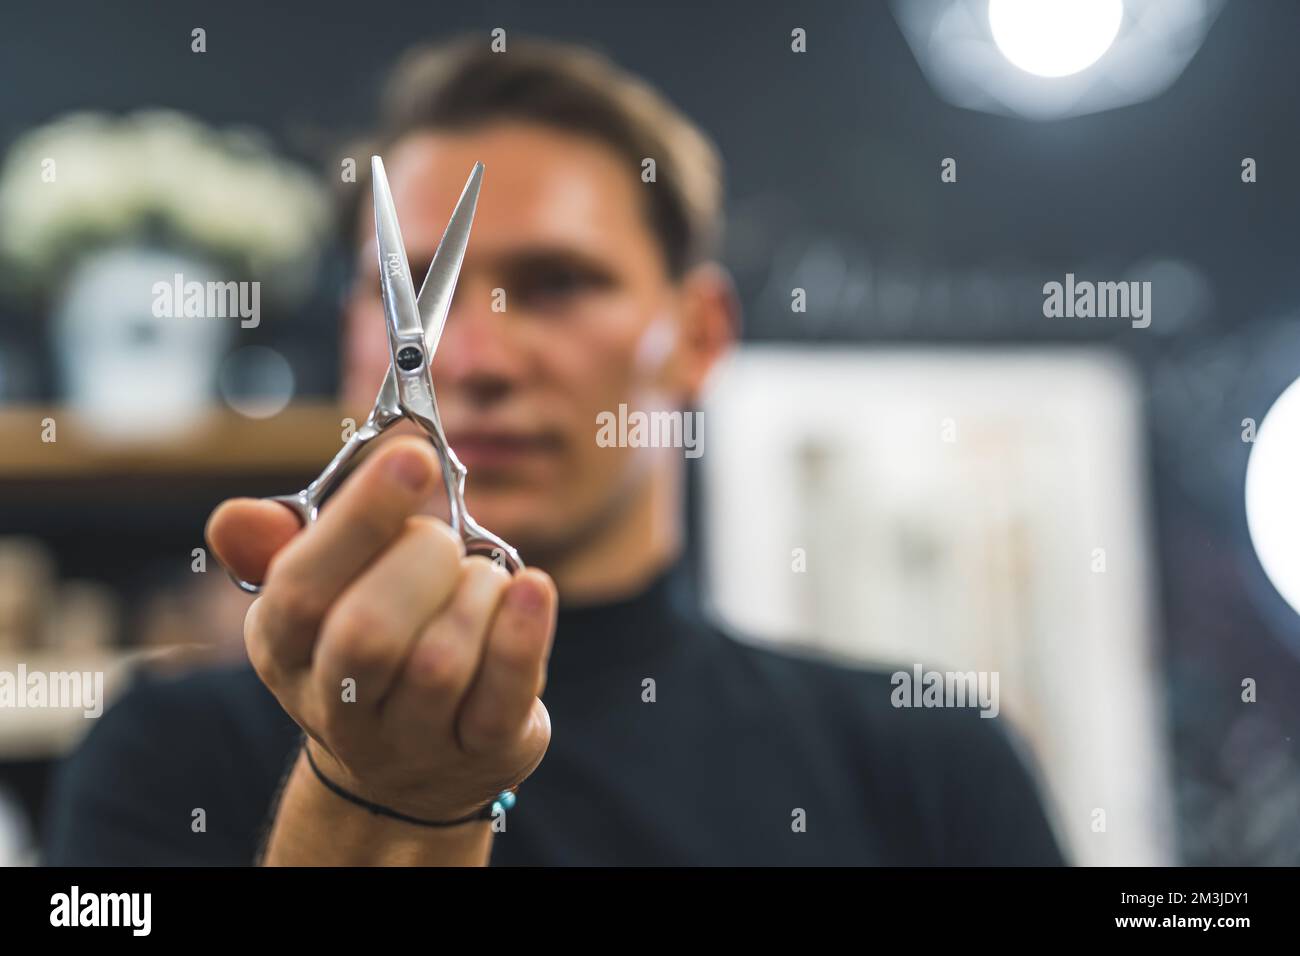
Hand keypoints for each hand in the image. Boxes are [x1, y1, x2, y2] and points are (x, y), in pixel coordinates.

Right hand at [206, 436, 555, 822]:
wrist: (411, 766)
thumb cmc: (370, 635)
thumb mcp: (321, 591)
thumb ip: (284, 541)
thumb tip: (236, 517)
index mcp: (282, 645)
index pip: (300, 586)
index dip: (361, 517)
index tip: (413, 457)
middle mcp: (335, 703)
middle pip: (366, 635)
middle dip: (421, 562)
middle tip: (444, 539)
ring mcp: (409, 739)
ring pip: (440, 663)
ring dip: (477, 592)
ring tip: (486, 574)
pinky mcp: (482, 751)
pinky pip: (501, 696)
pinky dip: (521, 632)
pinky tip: (532, 588)